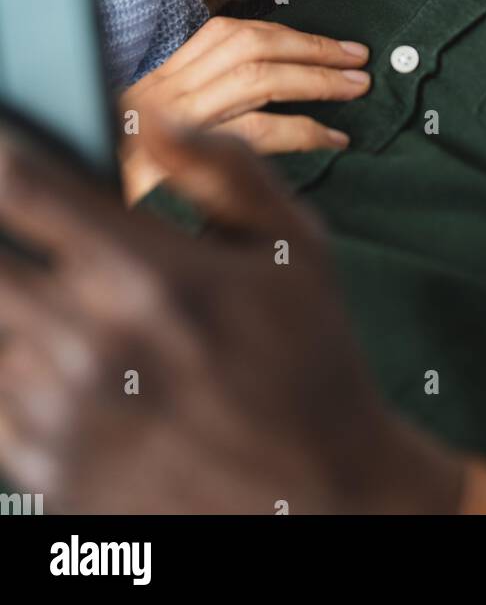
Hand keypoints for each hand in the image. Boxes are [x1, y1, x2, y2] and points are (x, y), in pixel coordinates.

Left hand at [0, 114, 465, 513]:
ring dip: (26, 317)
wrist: (324, 499)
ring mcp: (64, 417)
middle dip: (11, 244)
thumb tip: (150, 116)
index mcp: (148, 273)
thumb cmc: (312, 357)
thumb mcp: (295, 246)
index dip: (4, 154)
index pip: (23, 187)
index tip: (6, 143)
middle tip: (63, 254)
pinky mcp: (51, 479)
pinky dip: (26, 380)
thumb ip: (221, 167)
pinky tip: (89, 383)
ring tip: (98, 328)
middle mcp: (90, 343)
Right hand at [120, 16, 370, 201]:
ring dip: (314, 79)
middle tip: (360, 60)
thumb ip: (202, 105)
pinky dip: (301, 130)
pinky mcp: (177, 157)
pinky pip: (253, 132)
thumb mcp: (155, 130)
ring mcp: (170, 120)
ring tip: (356, 88)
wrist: (76, 208)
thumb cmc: (121, 179)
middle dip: (313, 49)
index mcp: (163, 77)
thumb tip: (273, 89)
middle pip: (250, 46)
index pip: (232, 34)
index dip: (290, 34)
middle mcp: (165, 89)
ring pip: (256, 79)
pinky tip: (332, 138)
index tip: (336, 46)